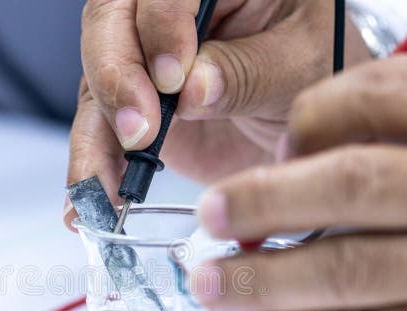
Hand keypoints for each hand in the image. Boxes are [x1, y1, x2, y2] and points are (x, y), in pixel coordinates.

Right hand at [64, 0, 369, 226]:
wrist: (306, 123)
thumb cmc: (316, 73)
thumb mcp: (300, 66)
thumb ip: (248, 73)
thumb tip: (191, 90)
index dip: (160, 26)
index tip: (173, 77)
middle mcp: (168, 10)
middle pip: (111, 22)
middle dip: (116, 76)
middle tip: (140, 128)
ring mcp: (143, 58)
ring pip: (95, 79)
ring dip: (95, 133)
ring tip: (101, 181)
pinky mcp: (132, 105)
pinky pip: (98, 128)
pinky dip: (93, 165)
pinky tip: (91, 196)